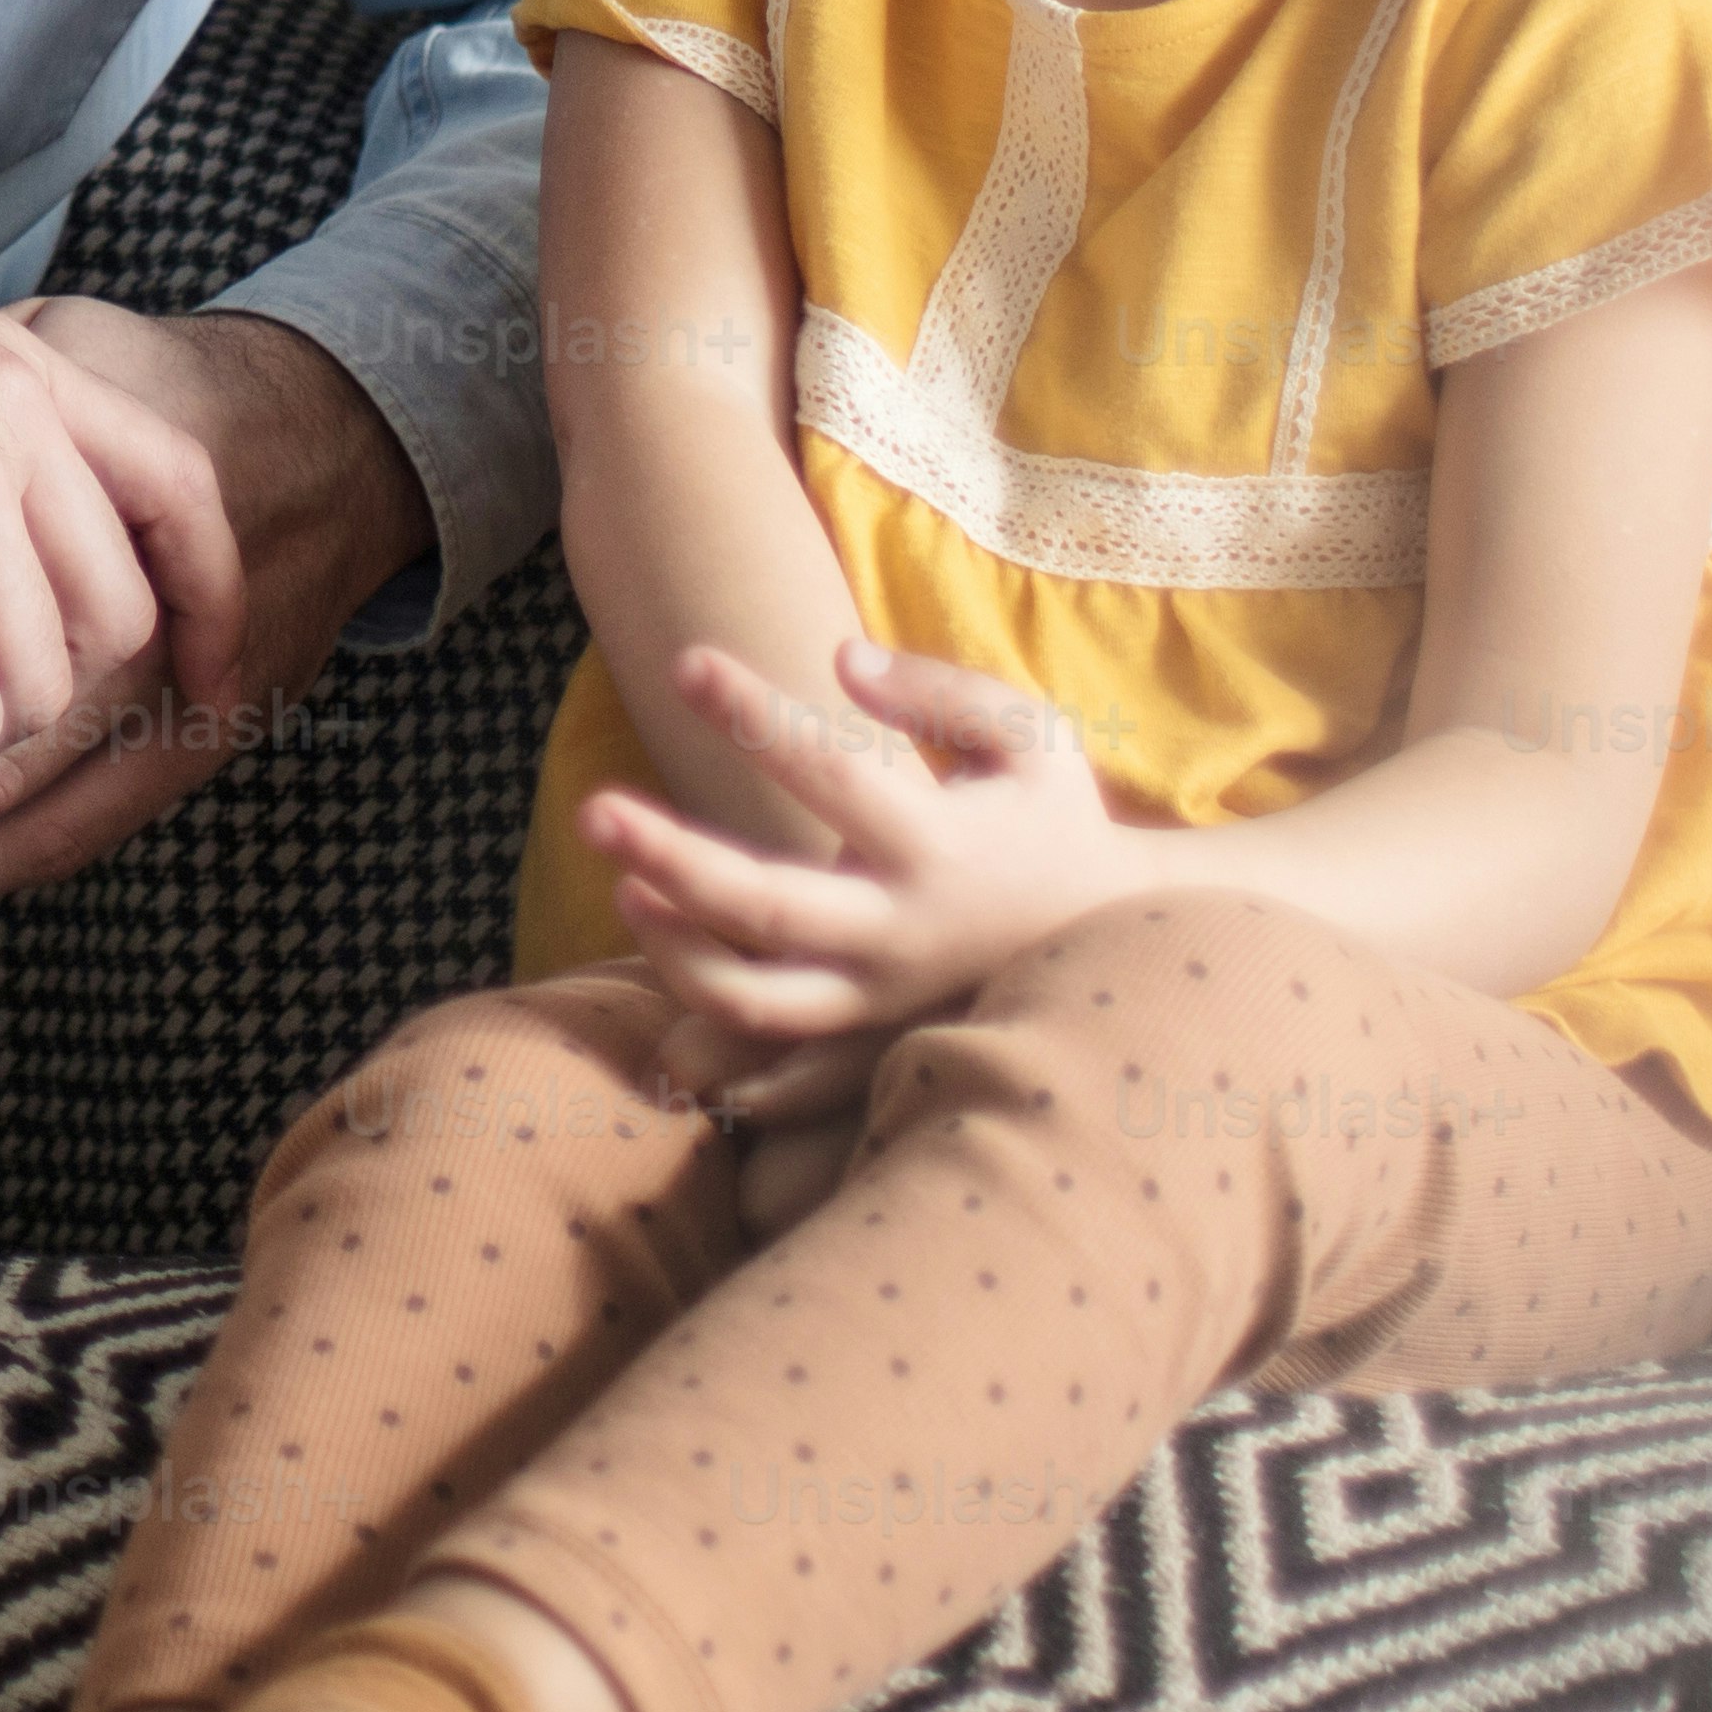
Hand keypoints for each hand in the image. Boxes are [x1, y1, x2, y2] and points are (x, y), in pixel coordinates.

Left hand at [588, 633, 1151, 1104]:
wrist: (1117, 949)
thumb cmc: (1057, 821)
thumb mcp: (1032, 738)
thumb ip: (942, 691)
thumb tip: (841, 657)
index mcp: (939, 845)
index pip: (832, 773)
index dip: (755, 714)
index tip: (688, 662)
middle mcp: (900, 930)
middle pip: (767, 906)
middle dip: (673, 858)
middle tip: (593, 811)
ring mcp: (877, 996)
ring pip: (755, 1000)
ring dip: (676, 952)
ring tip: (624, 890)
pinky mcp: (862, 1036)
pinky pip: (770, 1054)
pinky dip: (707, 1021)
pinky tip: (659, 956)